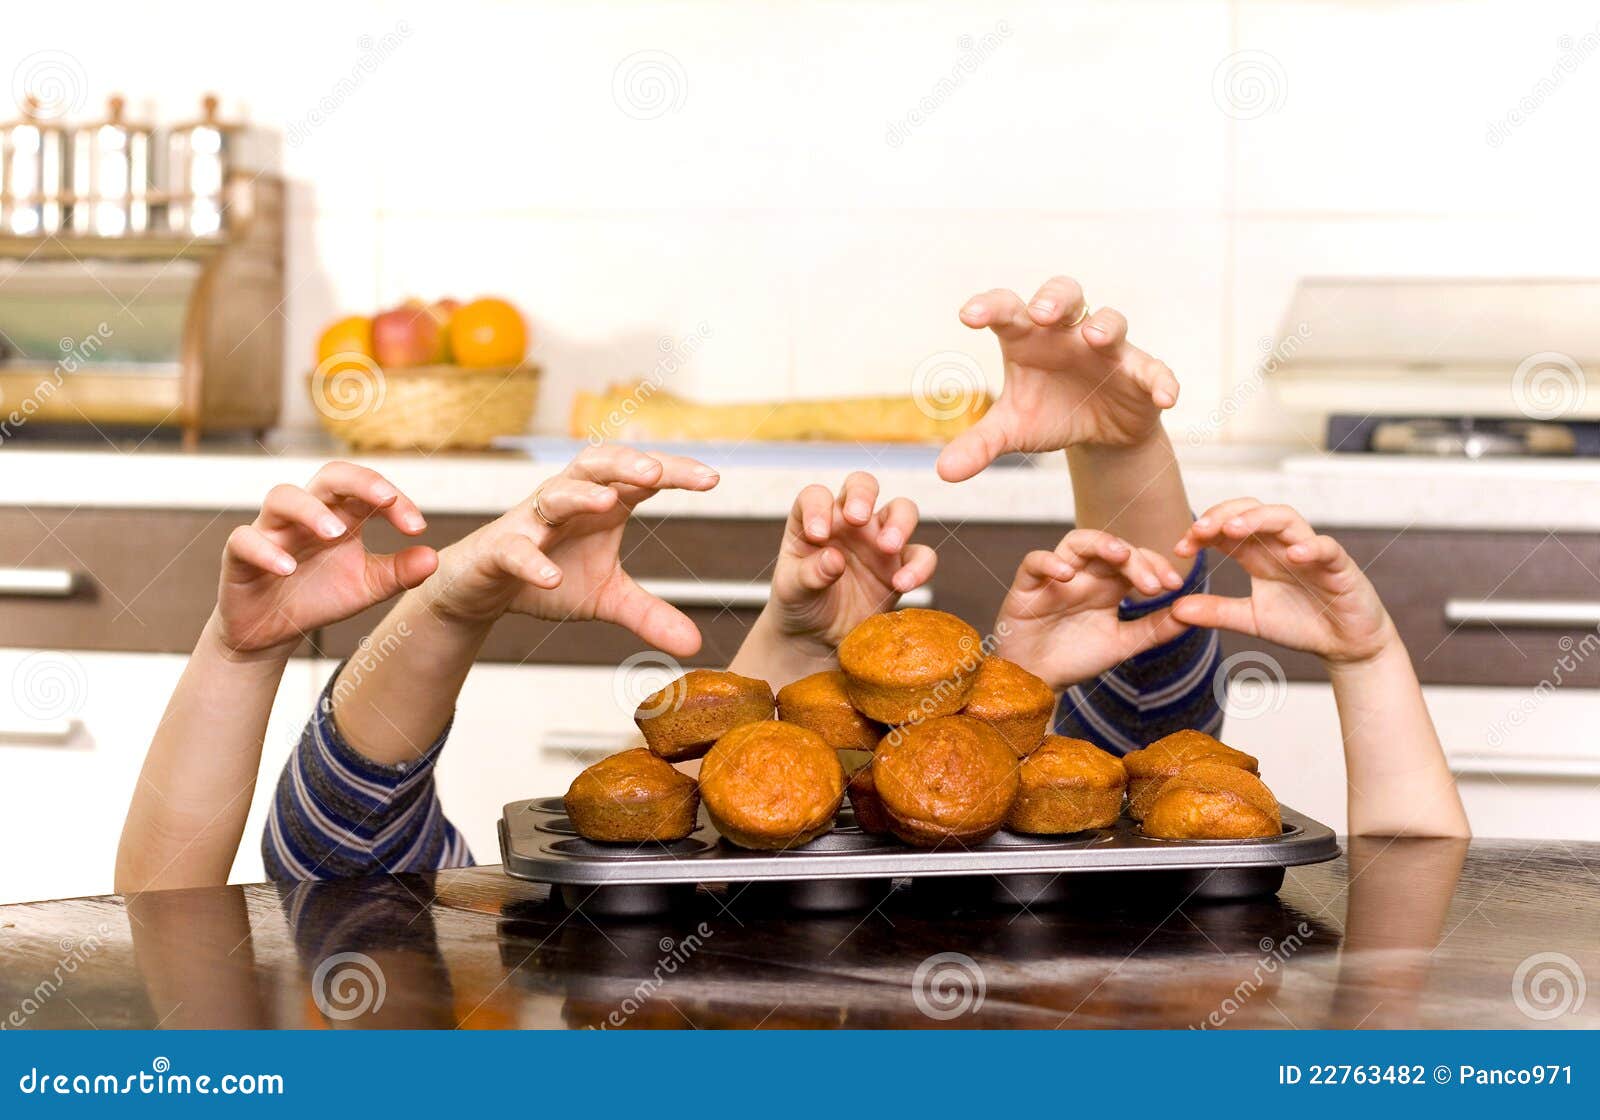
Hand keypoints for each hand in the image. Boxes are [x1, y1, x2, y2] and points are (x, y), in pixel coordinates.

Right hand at [214, 462, 436, 658]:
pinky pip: (245, 540)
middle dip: (359, 481)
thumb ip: (400, 572)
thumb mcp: (367, 587)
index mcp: (341, 516)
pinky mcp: (239, 554)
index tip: (418, 526)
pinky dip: (266, 551)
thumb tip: (435, 558)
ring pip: (283, 497)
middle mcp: (306, 514)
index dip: (395, 500)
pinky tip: (287, 569)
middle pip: (329, 476)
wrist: (271, 631)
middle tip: (385, 497)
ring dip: (311, 510)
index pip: (367, 490)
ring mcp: (271, 530)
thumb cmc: (320, 597)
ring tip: (335, 533)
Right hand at [424, 445, 718, 656]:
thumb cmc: (548, 575)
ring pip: (555, 494)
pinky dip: (531, 560)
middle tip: (656, 472)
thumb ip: (649, 614)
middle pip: (597, 465)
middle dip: (626, 463)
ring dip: (581, 496)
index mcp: (600, 503)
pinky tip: (552, 578)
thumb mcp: (606, 598)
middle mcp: (567, 501)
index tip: (713, 479)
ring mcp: (531, 521)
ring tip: (610, 501)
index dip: (674, 472)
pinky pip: (515, 549)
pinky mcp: (498, 548)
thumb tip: (696, 645)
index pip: (640, 477)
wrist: (481, 589)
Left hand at [762, 472, 936, 654]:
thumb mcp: (792, 591)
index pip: (816, 496)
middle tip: (857, 517)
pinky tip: (901, 584)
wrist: (818, 636)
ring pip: (902, 510)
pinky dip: (918, 567)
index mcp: (814, 519)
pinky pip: (922, 556)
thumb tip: (833, 560)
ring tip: (887, 547)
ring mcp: (878, 540)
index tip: (817, 535)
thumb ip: (808, 574)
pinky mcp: (900, 566)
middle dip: (863, 494)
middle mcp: (849, 522)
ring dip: (900, 523)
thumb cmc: (800, 602)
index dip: (818, 507)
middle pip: (863, 486)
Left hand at [937, 274, 1180, 481]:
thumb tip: (944, 473)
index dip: (990, 307)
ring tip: (1094, 337)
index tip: (968, 316)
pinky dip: (1160, 380)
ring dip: (1104, 325)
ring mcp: (1108, 349)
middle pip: (1063, 295)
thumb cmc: (1049, 413)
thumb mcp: (1013, 431)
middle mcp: (1068, 333)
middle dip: (1054, 300)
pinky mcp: (1141, 372)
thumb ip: (980, 445)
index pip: (1008, 310)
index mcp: (1028, 337)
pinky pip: (1154, 370)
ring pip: (1109, 320)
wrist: (1097, 433)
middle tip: (1042, 314)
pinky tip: (1164, 397)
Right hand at [992, 529, 1186, 690]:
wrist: (1036, 680)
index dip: (1156, 565)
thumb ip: (1155, 629)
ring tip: (1119, 556)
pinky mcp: (1026, 586)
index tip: (1175, 585)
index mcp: (1107, 585)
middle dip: (1136, 560)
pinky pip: (1034, 562)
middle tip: (1153, 585)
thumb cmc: (1076, 658)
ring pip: (1075, 541)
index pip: (1135, 559)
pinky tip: (1067, 575)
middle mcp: (1083, 575)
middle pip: (1110, 547)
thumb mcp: (1123, 644)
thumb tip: (1193, 613)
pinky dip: (1049, 562)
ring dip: (1099, 543)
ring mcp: (1054, 577)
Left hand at [1170, 499, 1394, 663]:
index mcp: (1260, 554)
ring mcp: (1311, 552)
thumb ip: (1217, 612)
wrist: (1346, 645)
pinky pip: (1327, 548)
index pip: (1228, 528)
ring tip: (1234, 529)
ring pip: (1286, 518)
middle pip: (1253, 511)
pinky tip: (1292, 555)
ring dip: (1259, 519)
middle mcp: (1282, 545)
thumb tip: (1175, 610)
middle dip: (1224, 515)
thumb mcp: (1251, 619)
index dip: (1203, 530)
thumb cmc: (1301, 624)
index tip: (1180, 547)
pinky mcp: (1340, 566)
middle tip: (1199, 530)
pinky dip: (1310, 547)